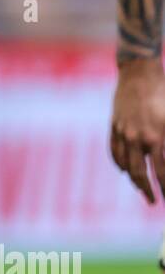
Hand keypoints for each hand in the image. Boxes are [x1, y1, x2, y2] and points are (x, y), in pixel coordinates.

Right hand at [110, 57, 164, 203]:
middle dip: (148, 191)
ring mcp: (124, 132)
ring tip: (142, 188)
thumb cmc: (163, 92)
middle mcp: (139, 137)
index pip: (162, 172)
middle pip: (141, 174)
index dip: (164, 187)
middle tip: (153, 201)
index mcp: (158, 136)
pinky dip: (120, 164)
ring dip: (134, 180)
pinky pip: (115, 152)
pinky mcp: (114, 126)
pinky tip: (126, 170)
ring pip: (126, 166)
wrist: (139, 72)